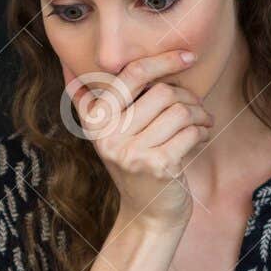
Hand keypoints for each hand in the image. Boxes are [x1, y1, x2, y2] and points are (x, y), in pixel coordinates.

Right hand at [64, 49, 212, 232]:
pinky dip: (203, 131)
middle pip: (162, 91)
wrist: (148, 214)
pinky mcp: (158, 166)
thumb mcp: (107, 136)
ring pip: (180, 110)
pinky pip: (190, 131)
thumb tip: (67, 71)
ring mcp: (133, 153)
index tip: (188, 56)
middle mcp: (109, 136)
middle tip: (196, 107)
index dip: (163, 60)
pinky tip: (201, 136)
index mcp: (96, 121)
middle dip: (188, 95)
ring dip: (200, 114)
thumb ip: (88, 104)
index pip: (131, 74)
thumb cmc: (134, 165)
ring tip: (202, 121)